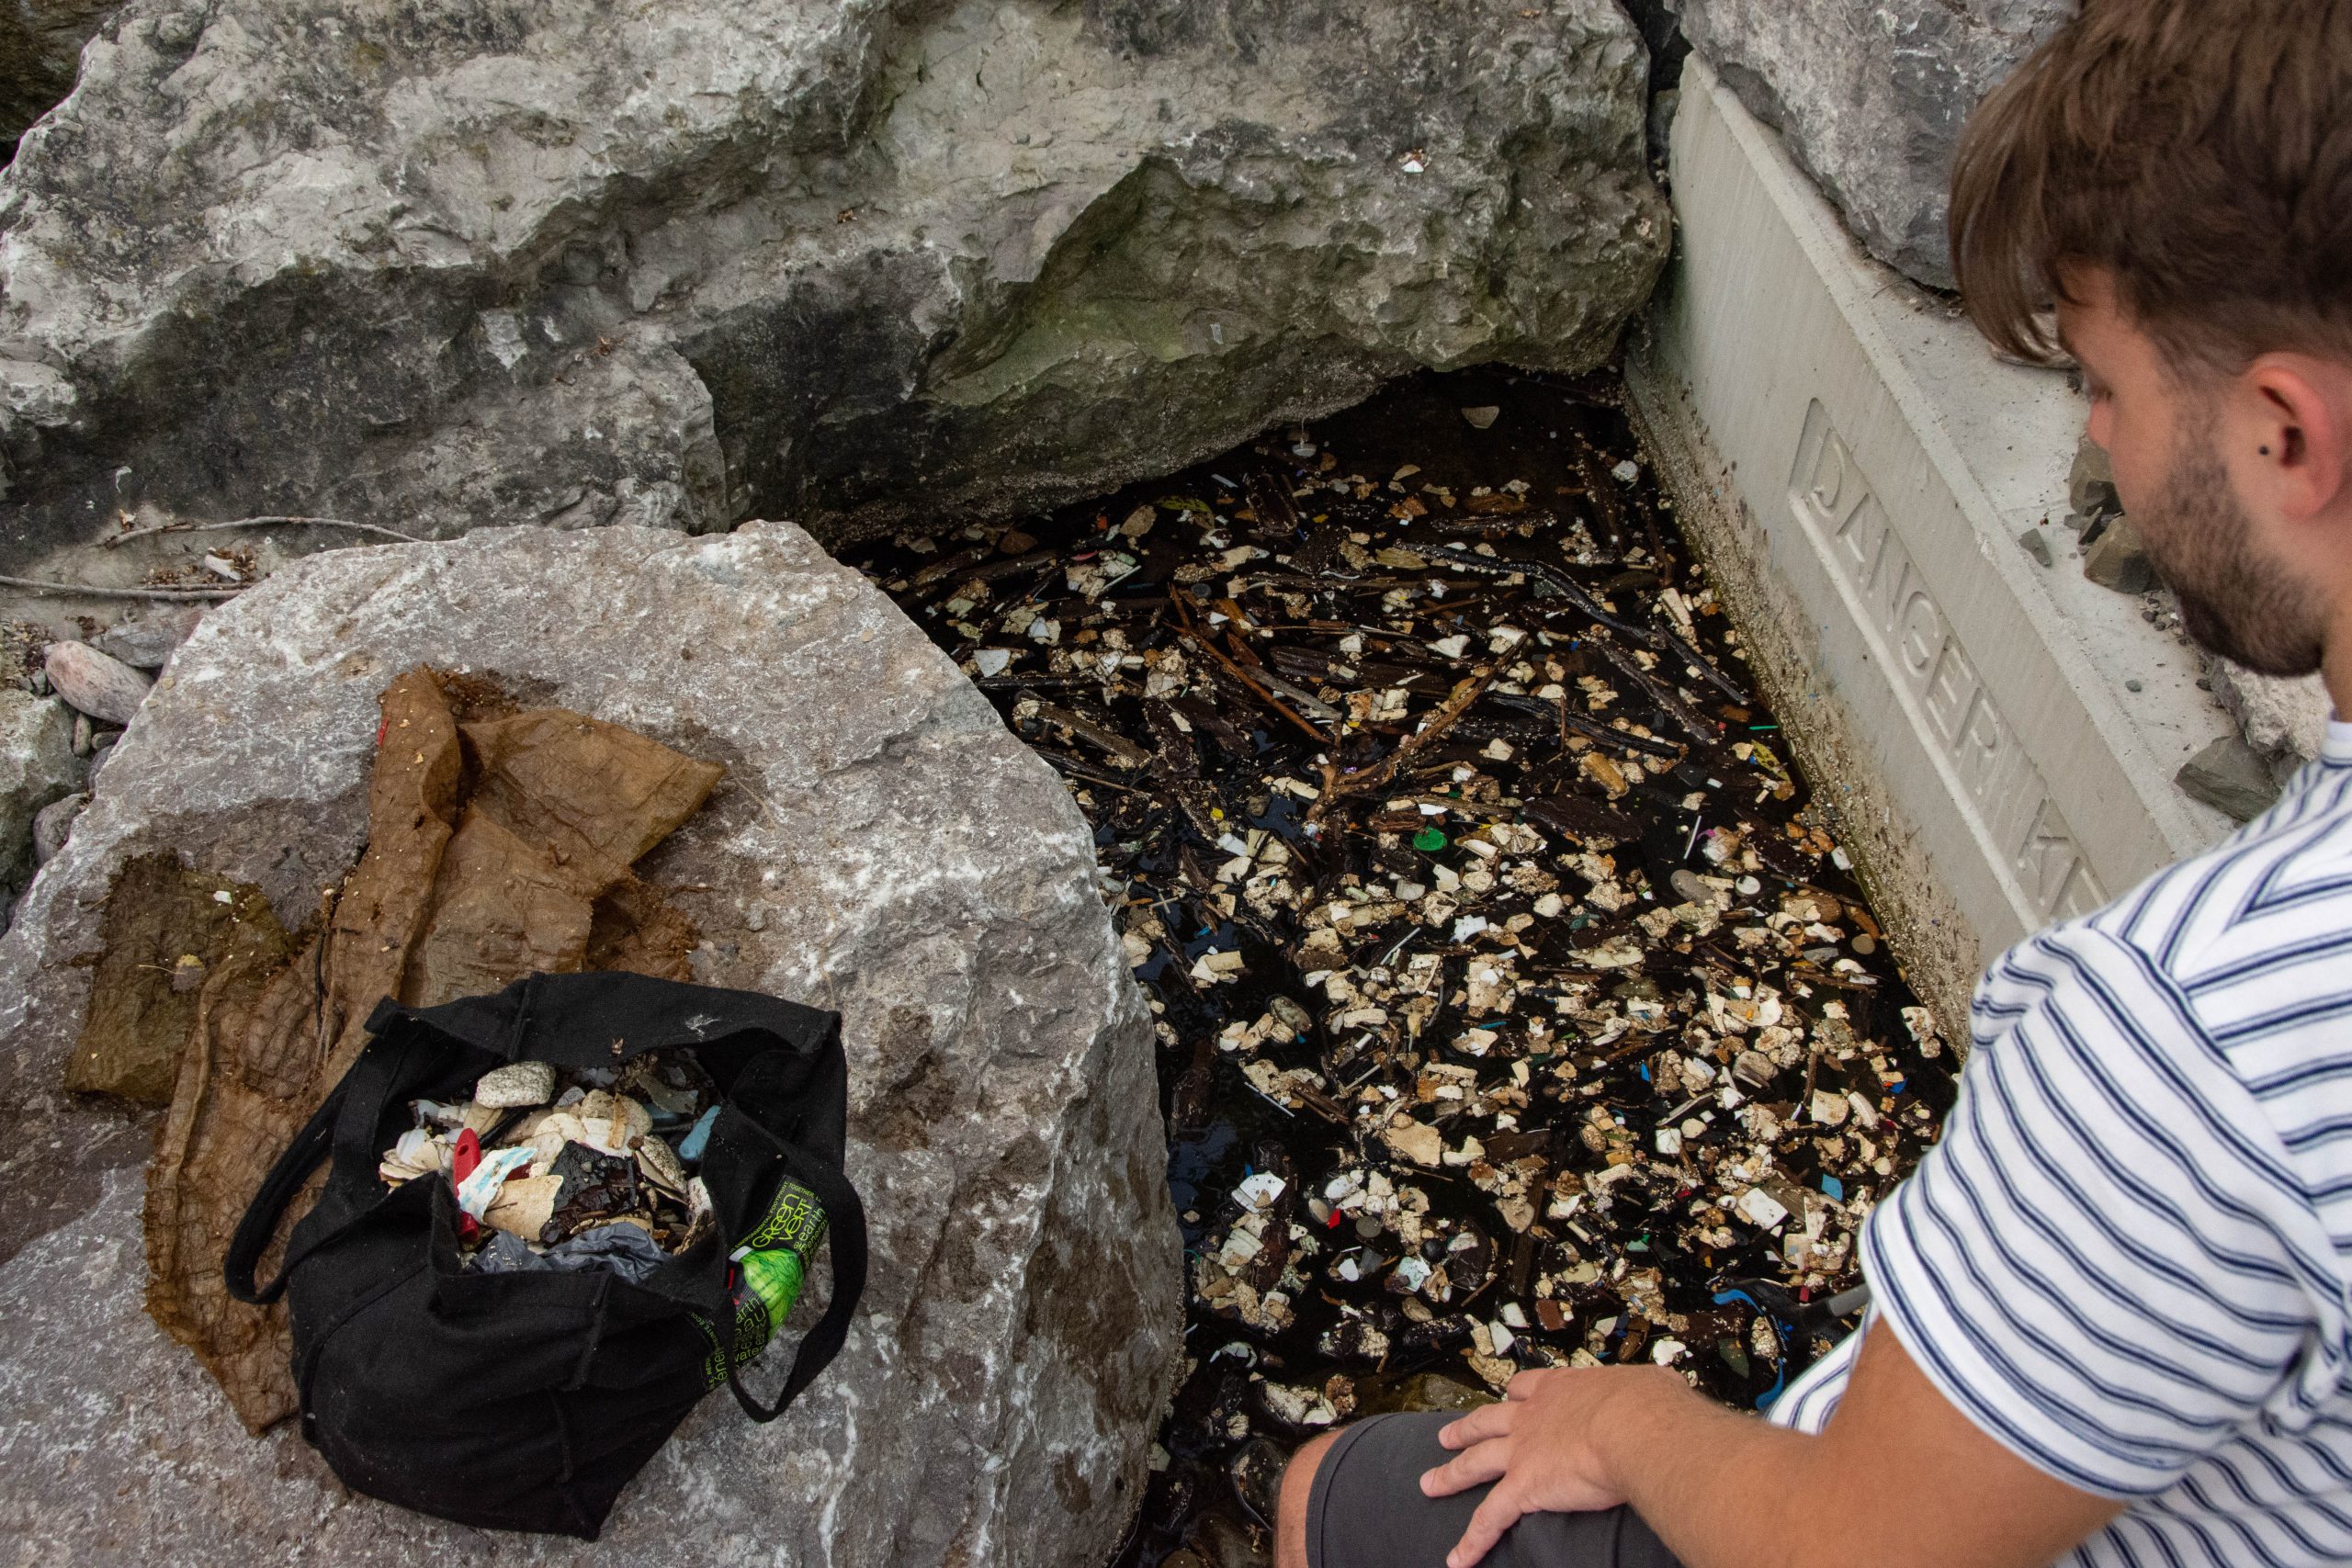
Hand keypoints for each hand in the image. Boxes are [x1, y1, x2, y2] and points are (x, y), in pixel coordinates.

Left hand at [1419, 1365, 1681, 1567]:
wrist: (1633, 1427)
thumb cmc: (1650, 1405)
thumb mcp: (1646, 1387)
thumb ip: (1646, 1393)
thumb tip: (1664, 1393)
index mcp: (1562, 1390)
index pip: (1526, 1388)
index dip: (1514, 1396)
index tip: (1506, 1398)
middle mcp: (1533, 1416)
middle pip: (1487, 1422)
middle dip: (1465, 1430)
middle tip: (1445, 1437)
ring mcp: (1522, 1451)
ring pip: (1475, 1464)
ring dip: (1450, 1476)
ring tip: (1429, 1484)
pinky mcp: (1523, 1487)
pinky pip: (1490, 1518)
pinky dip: (1472, 1541)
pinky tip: (1458, 1559)